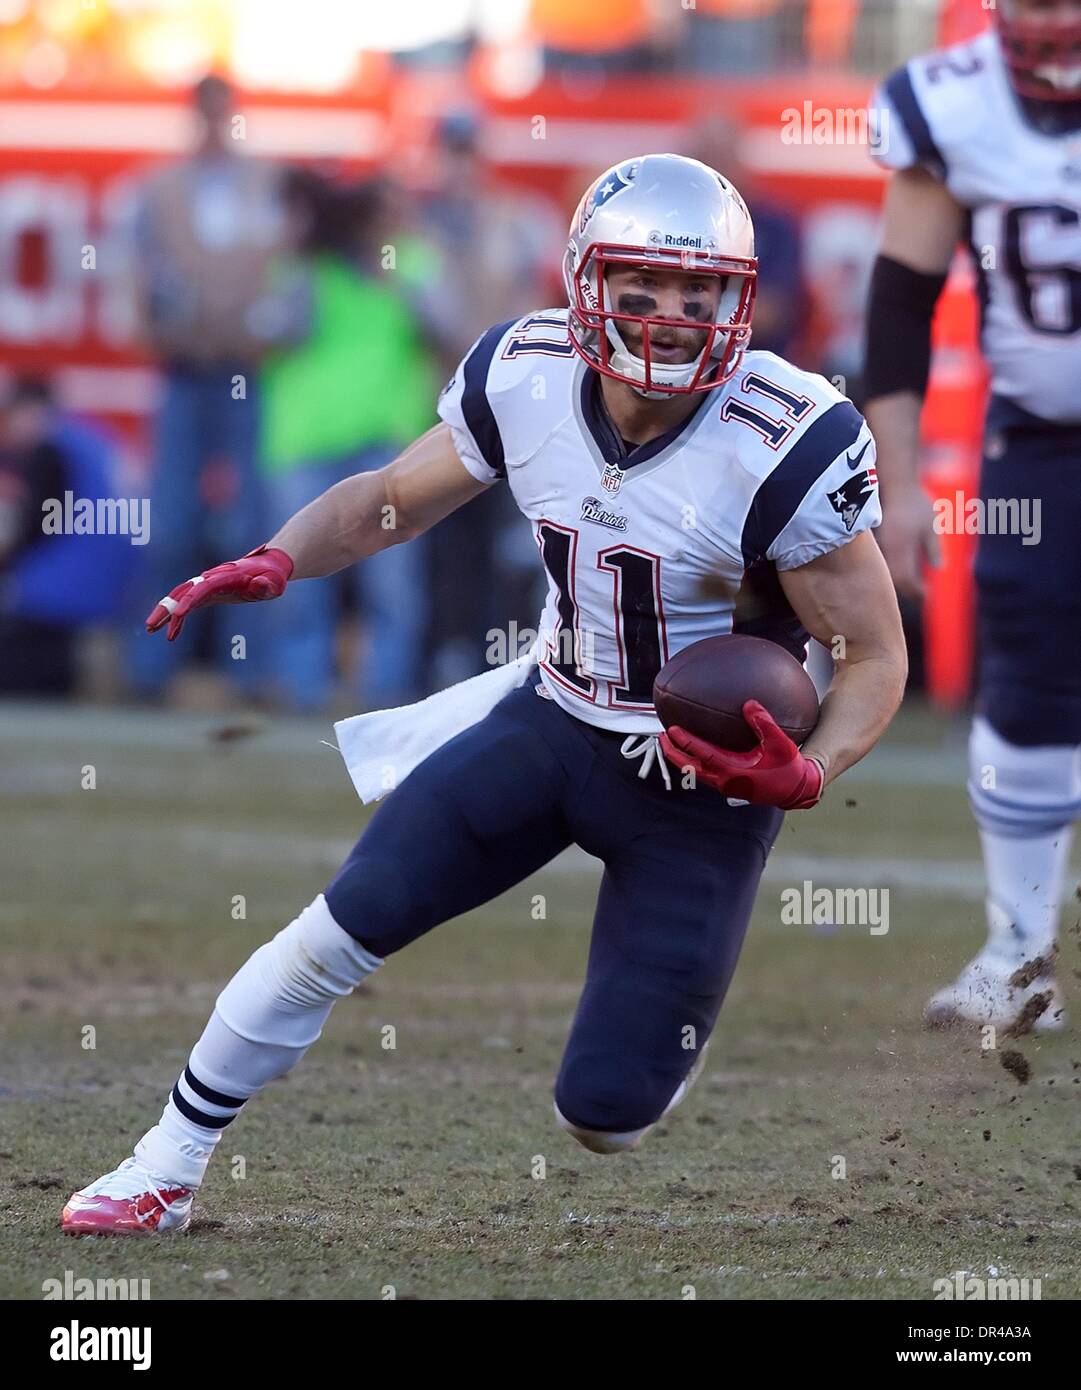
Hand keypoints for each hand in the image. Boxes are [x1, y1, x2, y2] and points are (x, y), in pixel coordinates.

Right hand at [145, 544, 293, 641]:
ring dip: (165, 613)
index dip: (189, 600)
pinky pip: (188, 605)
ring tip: (151, 629)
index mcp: (225, 577)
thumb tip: (259, 585)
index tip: (179, 615)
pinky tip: (170, 635)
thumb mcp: (275, 583)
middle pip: (183, 592)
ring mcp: (207, 585)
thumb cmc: (273, 577)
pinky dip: (177, 618)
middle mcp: (211, 579)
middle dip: (166, 609)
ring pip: (180, 597)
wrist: (270, 567)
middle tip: (151, 625)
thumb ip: (266, 586)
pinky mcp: (208, 593)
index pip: (202, 588)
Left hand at [660, 700, 824, 809]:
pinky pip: (705, 773)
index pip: (702, 754)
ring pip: (695, 772)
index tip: (671, 729)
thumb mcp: (779, 743)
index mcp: (734, 770)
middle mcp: (726, 780)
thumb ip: (764, 723)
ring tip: (670, 742)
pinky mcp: (730, 786)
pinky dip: (694, 761)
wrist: (796, 790)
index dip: (685, 742)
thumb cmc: (789, 768)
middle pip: (690, 767)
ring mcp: (726, 785)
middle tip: (661, 736)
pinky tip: (694, 750)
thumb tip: (749, 704)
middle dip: (673, 752)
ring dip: (681, 758)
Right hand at [877, 483, 938, 599]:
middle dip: (907, 590)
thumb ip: (933, 547)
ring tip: (912, 584)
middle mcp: (886, 550)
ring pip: (887, 572)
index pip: (906, 579)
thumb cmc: (913, 501)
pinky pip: (882, 562)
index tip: (927, 596)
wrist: (890, 480)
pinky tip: (901, 568)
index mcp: (900, 548)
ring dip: (900, 580)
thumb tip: (939, 568)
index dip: (916, 591)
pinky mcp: (874, 542)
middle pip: (894, 580)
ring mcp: (878, 546)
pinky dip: (893, 569)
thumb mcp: (930, 524)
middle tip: (920, 595)